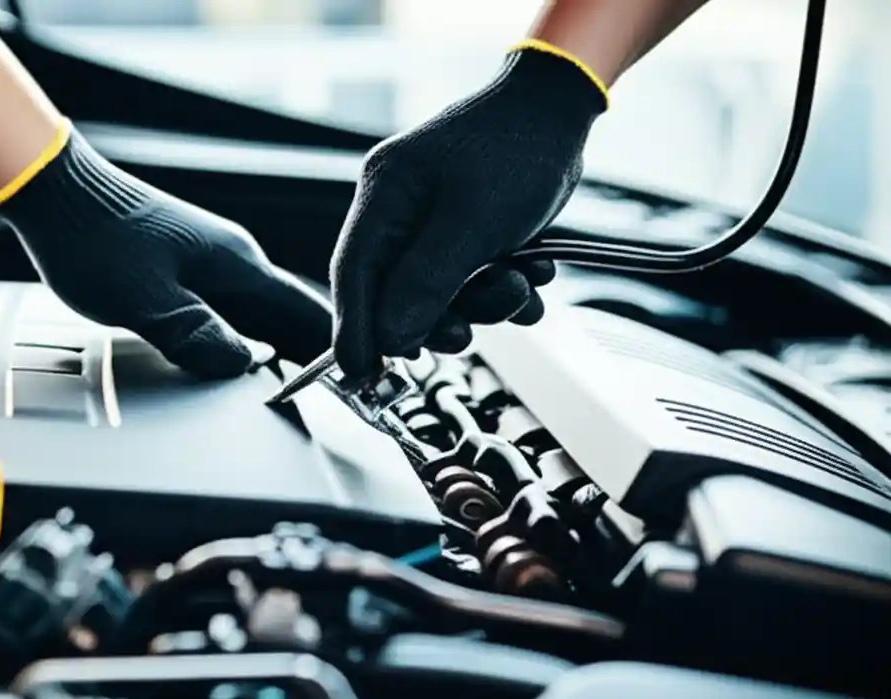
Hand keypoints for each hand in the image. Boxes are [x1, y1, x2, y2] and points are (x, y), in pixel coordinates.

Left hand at [0, 128, 330, 377]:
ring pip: (257, 311)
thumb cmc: (93, 238)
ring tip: (288, 382)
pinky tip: (233, 354)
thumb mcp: (146, 301)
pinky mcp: (183, 265)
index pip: (304, 311)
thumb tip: (241, 365)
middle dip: (307, 352)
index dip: (329, 347)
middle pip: (286, 314)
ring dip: (273, 344)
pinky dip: (240, 334)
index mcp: (237, 263)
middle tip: (326, 394)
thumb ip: (197, 336)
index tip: (348, 378)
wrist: (53, 191)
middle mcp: (231, 259)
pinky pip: (228, 307)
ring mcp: (208, 260)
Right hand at [330, 48, 606, 377]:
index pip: (352, 274)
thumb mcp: (473, 220)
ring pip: (443, 294)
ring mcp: (435, 224)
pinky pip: (475, 282)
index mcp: (383, 197)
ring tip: (521, 284)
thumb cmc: (515, 147)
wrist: (563, 109)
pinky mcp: (470, 232)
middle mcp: (401, 213)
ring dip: (486, 303)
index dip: (353, 328)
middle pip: (397, 293)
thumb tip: (391, 336)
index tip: (361, 373)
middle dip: (440, 316)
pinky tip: (533, 273)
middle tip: (468, 332)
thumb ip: (427, 281)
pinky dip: (506, 289)